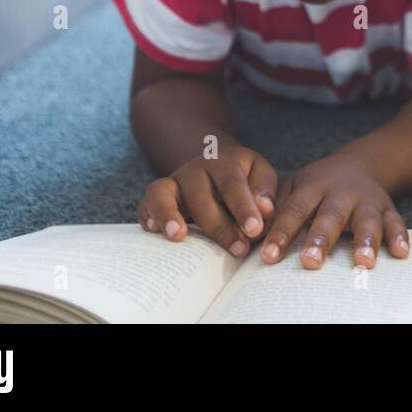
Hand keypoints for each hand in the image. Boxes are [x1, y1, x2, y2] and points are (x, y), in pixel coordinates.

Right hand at [137, 143, 277, 256]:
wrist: (214, 164)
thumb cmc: (244, 176)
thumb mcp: (260, 173)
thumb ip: (265, 190)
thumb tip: (265, 210)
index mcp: (223, 161)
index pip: (232, 183)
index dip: (244, 207)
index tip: (255, 230)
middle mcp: (194, 169)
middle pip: (200, 195)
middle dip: (219, 226)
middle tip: (238, 249)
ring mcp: (173, 181)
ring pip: (163, 192)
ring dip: (169, 214)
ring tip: (177, 236)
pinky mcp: (158, 196)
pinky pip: (146, 203)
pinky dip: (147, 216)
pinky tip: (153, 232)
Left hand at [260, 153, 407, 269]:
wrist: (360, 164)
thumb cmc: (319, 185)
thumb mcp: (294, 187)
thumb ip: (277, 210)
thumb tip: (253, 237)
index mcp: (313, 186)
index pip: (294, 210)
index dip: (281, 233)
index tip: (268, 257)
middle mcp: (341, 192)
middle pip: (330, 216)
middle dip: (320, 239)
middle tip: (310, 262)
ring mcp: (367, 200)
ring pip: (367, 220)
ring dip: (366, 240)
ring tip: (363, 262)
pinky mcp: (388, 208)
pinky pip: (396, 222)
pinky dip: (400, 237)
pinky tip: (400, 253)